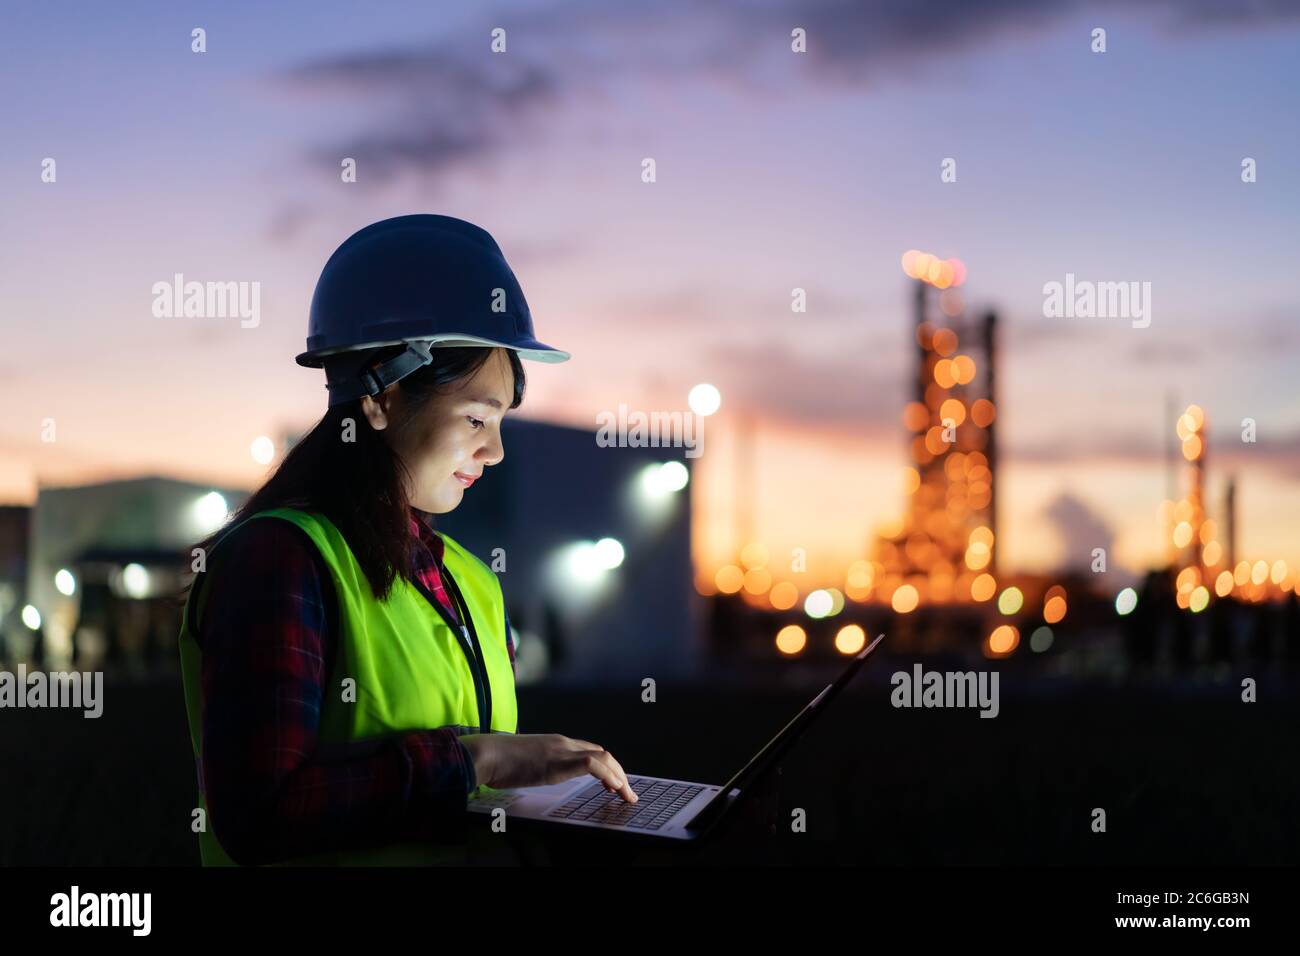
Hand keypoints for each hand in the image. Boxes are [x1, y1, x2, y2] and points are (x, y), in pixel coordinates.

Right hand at [459, 733, 637, 802]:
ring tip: (627, 794)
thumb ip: (539, 764)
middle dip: (619, 772)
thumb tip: (541, 773)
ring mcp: (562, 750)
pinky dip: (608, 776)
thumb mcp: (525, 761)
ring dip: (619, 777)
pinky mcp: (559, 761)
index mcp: (555, 743)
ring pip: (603, 758)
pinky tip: (615, 788)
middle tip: (627, 792)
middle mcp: (563, 743)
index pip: (590, 750)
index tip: (614, 785)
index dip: (606, 767)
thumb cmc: (498, 760)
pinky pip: (593, 765)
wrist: (487, 754)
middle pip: (602, 753)